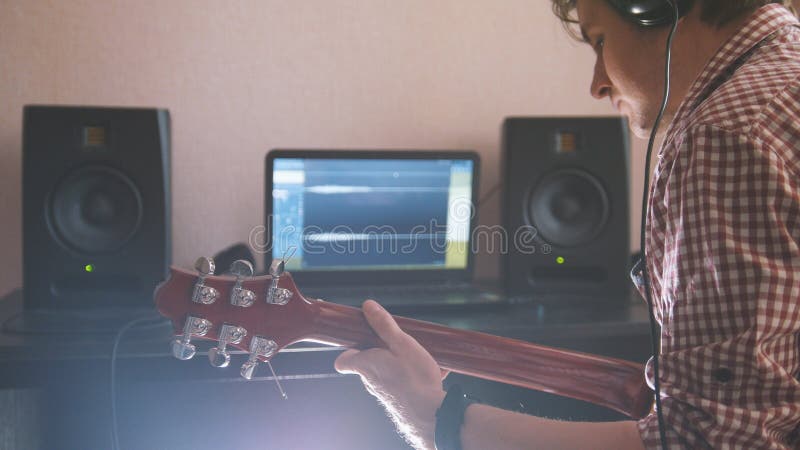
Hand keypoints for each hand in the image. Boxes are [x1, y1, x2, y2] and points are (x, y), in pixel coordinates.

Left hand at [334, 300, 446, 449]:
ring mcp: (385, 393)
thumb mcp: (401, 343)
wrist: (431, 415)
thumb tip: (368, 306)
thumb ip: (384, 325)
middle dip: (382, 350)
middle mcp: (370, 381)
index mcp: (365, 364)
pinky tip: (437, 371)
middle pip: (369, 362)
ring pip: (389, 372)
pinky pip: (405, 383)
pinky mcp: (400, 401)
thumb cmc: (414, 378)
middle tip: (398, 340)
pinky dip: (416, 376)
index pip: (343, 361)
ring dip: (402, 362)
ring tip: (423, 356)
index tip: (359, 339)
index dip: (348, 350)